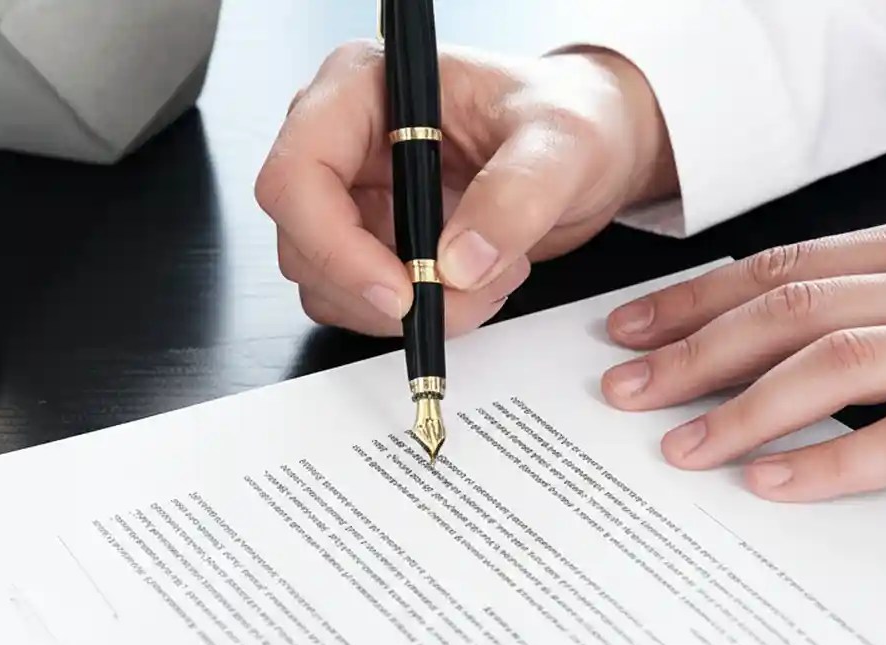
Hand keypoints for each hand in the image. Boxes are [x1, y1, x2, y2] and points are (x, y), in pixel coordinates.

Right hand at [255, 40, 676, 336]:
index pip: (296, 176)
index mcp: (362, 88)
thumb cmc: (569, 116)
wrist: (588, 146)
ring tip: (487, 280)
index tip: (402, 289)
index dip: (334, 246)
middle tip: (461, 298)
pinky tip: (471, 285)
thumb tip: (459, 264)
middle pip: (302, 242)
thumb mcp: (561, 144)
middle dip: (381, 291)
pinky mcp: (367, 240)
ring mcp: (349, 195)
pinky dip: (415, 315)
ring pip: (327, 285)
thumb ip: (516, 196)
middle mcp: (341, 140)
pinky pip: (359, 302)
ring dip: (405, 310)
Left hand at [601, 210, 885, 501]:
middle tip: (626, 389)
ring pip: (840, 361)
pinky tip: (770, 480)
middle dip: (696, 350)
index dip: (698, 299)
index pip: (791, 267)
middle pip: (795, 308)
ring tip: (681, 448)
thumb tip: (765, 350)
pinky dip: (833, 459)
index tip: (629, 328)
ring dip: (745, 407)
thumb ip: (884, 306)